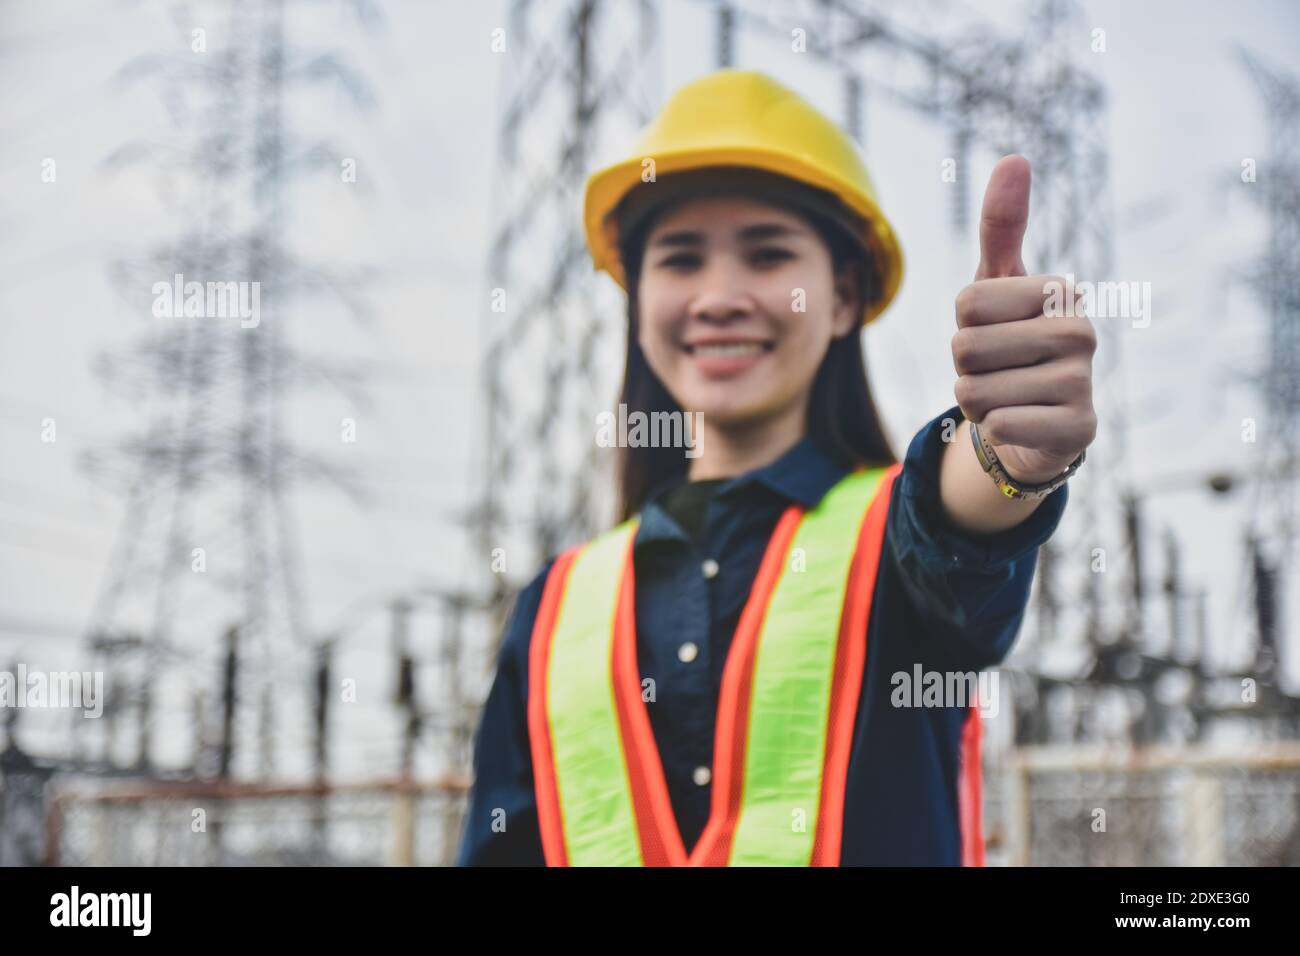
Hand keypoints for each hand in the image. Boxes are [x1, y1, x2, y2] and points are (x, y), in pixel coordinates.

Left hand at [952, 155, 1096, 483]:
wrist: (1037, 422)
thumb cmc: (1011, 344)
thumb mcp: (999, 285)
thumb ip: (1002, 226)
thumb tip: (1015, 158)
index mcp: (1060, 292)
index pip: (966, 303)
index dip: (964, 324)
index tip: (994, 331)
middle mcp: (1080, 333)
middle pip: (965, 347)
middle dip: (964, 367)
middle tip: (998, 370)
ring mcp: (1083, 383)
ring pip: (975, 390)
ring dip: (976, 401)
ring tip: (1008, 396)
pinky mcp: (1078, 429)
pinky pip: (997, 425)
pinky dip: (994, 429)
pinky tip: (1020, 424)